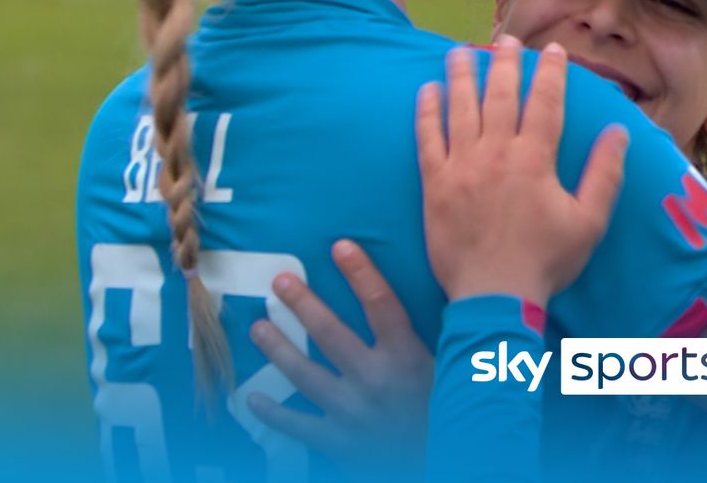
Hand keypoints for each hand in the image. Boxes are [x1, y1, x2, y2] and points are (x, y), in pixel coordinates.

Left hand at [248, 240, 429, 477]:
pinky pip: (297, 424)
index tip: (340, 246)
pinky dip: (272, 412)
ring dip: (277, 348)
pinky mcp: (339, 442)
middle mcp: (375, 380)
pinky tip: (251, 397)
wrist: (452, 464)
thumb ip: (439, 339)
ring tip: (258, 327)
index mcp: (407, 357)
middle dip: (302, 303)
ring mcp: (353, 412)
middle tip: (280, 281)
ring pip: (305, 374)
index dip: (361, 272)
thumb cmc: (451, 414)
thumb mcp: (454, 372)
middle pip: (330, 333)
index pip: (381, 303)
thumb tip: (444, 297)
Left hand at [420, 37, 627, 304]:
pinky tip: (428, 90)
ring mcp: (461, 166)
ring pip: (460, 108)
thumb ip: (604, 174)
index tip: (552, 50)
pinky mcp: (434, 184)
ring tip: (461, 50)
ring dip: (462, 75)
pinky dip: (427, 111)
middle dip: (504, 63)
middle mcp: (496, 153)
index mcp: (535, 159)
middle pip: (500, 96)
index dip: (550, 72)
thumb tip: (619, 132)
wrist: (493, 296)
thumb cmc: (546, 261)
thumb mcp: (589, 221)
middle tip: (505, 39)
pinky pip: (427, 138)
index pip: (545, 103)